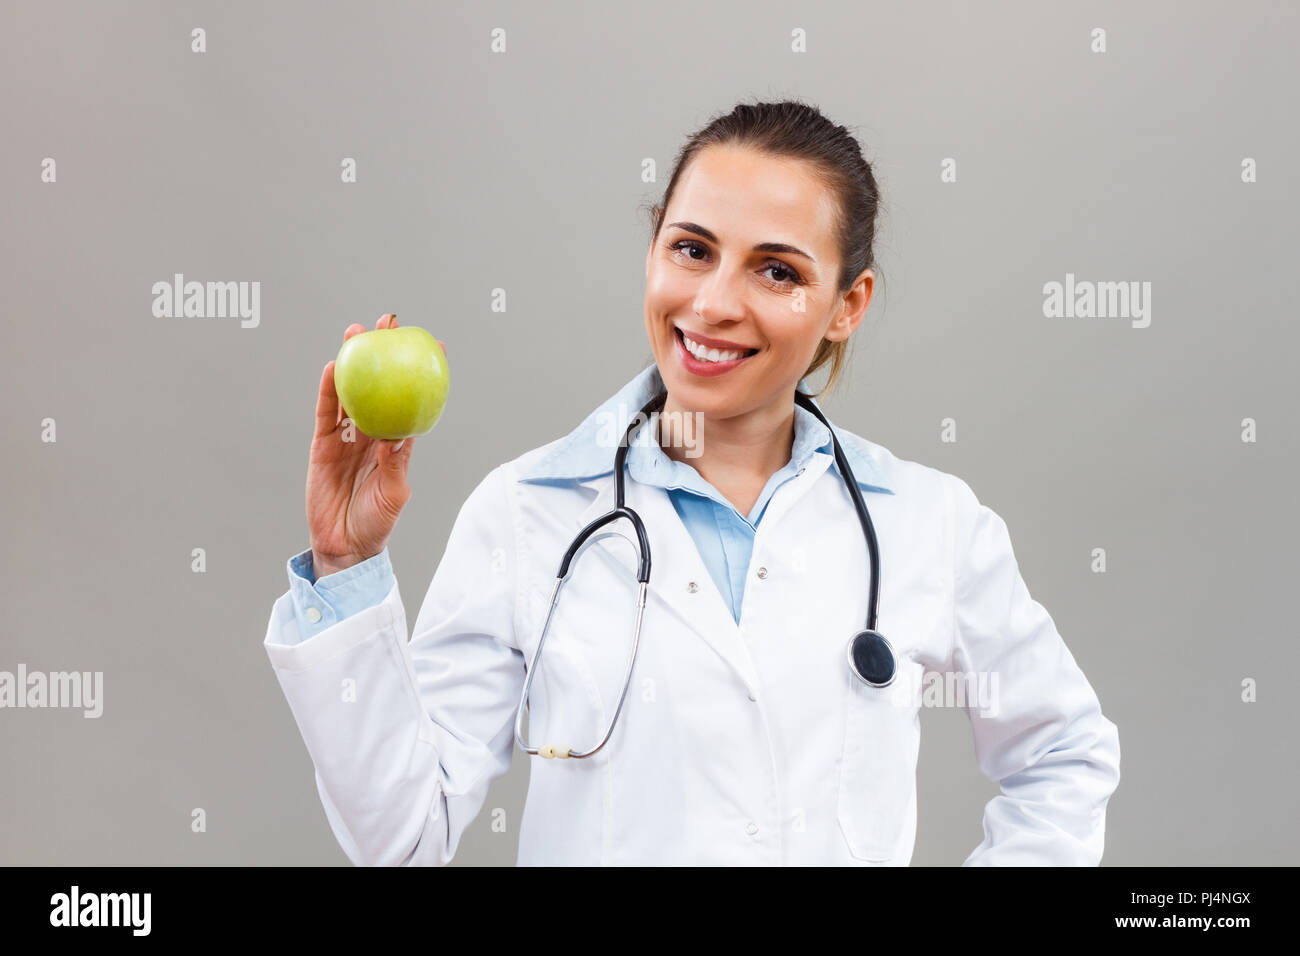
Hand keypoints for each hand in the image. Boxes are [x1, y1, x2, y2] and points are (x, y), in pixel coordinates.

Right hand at [305, 314, 445, 575]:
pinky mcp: (322, 445)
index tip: (436, 346)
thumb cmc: (376, 523)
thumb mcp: (393, 494)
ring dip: (353, 361)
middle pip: (379, 386)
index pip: (412, 401)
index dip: (423, 375)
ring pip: (351, 391)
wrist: (345, 545)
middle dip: (383, 353)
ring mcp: (346, 437)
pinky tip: (332, 367)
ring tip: (356, 332)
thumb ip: (395, 465)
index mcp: (397, 444)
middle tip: (388, 324)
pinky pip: (325, 412)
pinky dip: (328, 390)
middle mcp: (373, 434)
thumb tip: (394, 438)